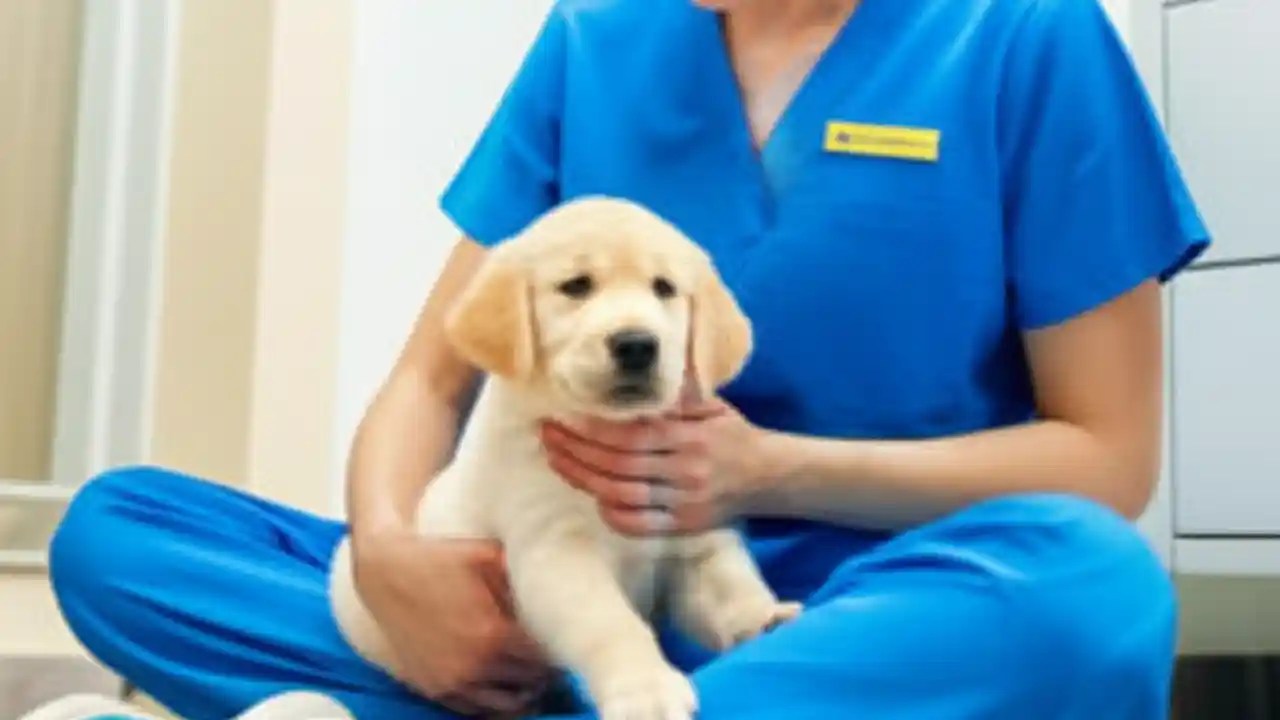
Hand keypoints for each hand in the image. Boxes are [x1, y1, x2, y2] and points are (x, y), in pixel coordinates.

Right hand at [351, 530, 551, 715]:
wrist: (384, 573)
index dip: (559, 652)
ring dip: (524, 693)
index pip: (544, 660)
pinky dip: (493, 702)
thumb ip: (522, 574)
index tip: (565, 643)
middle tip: (554, 659)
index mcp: (492, 635)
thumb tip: (555, 584)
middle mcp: (473, 666)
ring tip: (534, 676)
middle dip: (546, 673)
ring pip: (505, 706)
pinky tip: (504, 686)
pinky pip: (474, 710)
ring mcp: (451, 681)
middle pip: (529, 684)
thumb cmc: (439, 558)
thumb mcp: (488, 555)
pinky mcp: (433, 687)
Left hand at [539, 396, 767, 535]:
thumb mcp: (711, 405)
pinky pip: (640, 526)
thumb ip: (677, 393)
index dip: (593, 430)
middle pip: (620, 465)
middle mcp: (686, 470)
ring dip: (584, 480)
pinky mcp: (685, 526)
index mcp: (691, 436)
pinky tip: (593, 497)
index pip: (632, 435)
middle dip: (577, 452)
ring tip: (557, 462)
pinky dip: (612, 514)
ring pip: (623, 495)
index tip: (564, 418)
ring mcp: (685, 502)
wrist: (770, 476)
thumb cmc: (732, 435)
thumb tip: (642, 370)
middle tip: (548, 437)